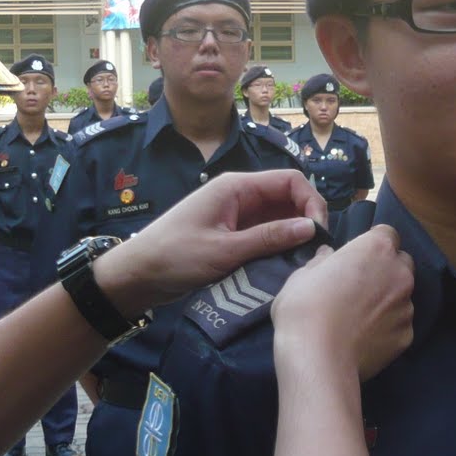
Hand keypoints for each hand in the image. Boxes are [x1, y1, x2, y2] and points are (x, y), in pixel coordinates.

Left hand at [95, 171, 326, 316]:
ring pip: (280, 218)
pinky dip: (278, 246)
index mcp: (236, 187)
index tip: (318, 233)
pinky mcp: (234, 234)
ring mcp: (237, 215)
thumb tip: (311, 229)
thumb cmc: (174, 257)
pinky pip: (266, 234)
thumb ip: (268, 239)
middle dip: (306, 220)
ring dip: (293, 236)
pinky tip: (284, 266)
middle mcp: (240, 196)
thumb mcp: (224, 250)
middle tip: (314, 251)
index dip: (311, 202)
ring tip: (302, 262)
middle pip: (288, 198)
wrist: (137, 275)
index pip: (290, 180)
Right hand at [273, 224, 414, 380]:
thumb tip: (328, 256)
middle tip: (359, 285)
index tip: (356, 257)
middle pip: (401, 263)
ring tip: (359, 318)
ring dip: (387, 300)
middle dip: (385, 269)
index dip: (372, 244)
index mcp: (376, 249)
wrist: (318, 360)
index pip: (386, 234)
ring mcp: (407, 307)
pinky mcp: (407, 337)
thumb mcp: (302, 275)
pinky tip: (364, 338)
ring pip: (402, 296)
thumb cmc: (304, 309)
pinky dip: (387, 328)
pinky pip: (399, 325)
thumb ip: (322, 261)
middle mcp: (400, 274)